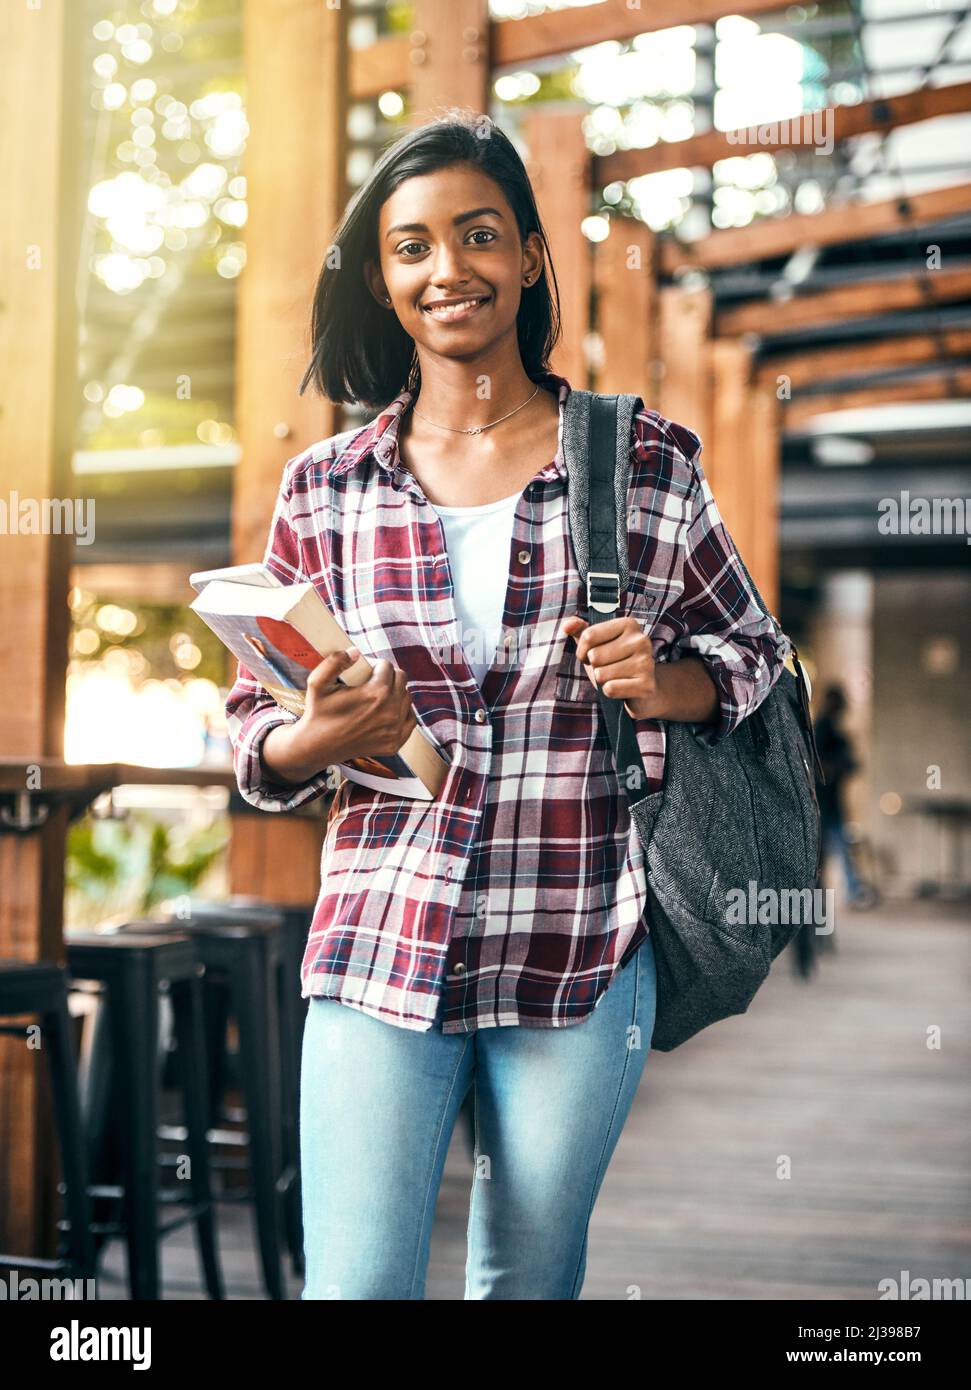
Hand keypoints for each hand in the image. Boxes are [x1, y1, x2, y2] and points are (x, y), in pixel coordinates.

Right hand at [260, 649, 417, 783]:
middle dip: (388, 675)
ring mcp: (395, 729)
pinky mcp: (395, 742)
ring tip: (377, 695)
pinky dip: (401, 712)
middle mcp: (391, 711)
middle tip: (372, 680)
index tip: (365, 669)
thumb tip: (355, 652)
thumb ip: (335, 661)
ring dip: (395, 692)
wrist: (317, 747)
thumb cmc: (317, 713)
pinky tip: (386, 710)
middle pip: (401, 679)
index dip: (375, 664)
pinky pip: (410, 719)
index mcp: (376, 693)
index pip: (386, 666)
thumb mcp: (317, 682)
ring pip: (407, 698)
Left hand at [559, 614, 656, 718]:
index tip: (592, 655)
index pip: (588, 636)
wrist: (643, 688)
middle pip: (594, 656)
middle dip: (595, 667)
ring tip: (617, 677)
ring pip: (601, 674)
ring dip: (603, 680)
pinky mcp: (646, 685)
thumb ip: (580, 630)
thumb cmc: (615, 662)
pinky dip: (610, 692)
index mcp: (629, 624)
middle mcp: (641, 640)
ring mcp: (646, 662)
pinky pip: (610, 689)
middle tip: (608, 668)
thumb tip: (567, 625)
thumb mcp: (596, 643)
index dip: (583, 651)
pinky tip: (622, 687)